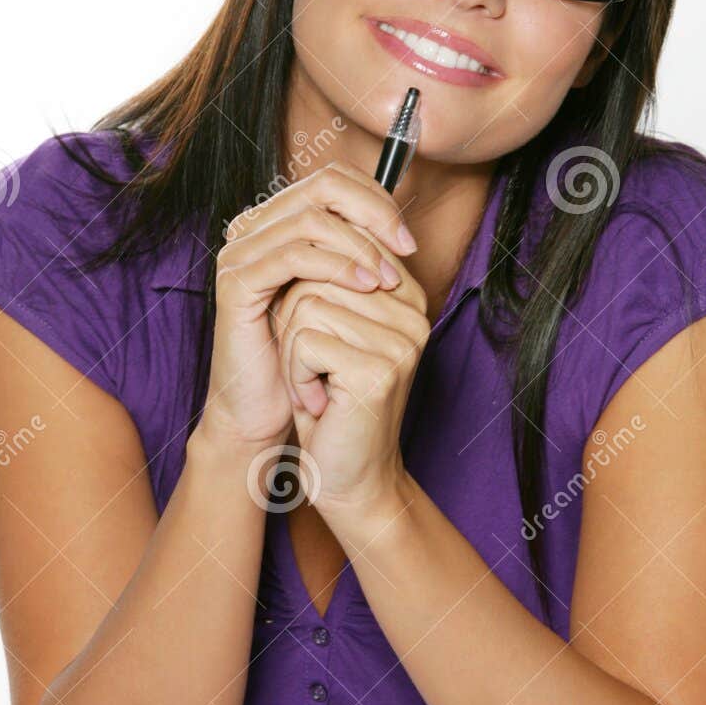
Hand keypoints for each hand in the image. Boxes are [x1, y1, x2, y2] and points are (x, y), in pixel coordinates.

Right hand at [192, 164, 416, 459]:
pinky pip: (294, 256)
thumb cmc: (305, 354)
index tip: (407, 241)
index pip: (333, 180)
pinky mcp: (237, 282)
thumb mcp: (338, 295)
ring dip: (361, 246)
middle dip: (374, 215)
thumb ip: (358, 254)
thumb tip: (399, 225)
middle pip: (323, 188)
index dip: (377, 201)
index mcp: (275, 222)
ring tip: (389, 279)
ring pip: (312, 220)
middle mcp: (251, 227)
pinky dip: (336, 266)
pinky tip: (365, 286)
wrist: (267, 407)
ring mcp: (239, 252)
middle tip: (405, 250)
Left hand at [270, 225, 428, 518]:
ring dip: (293, 351)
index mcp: (406, 294)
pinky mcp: (380, 370)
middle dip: (294, 323)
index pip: (337, 249)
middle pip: (316, 274)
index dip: (304, 292)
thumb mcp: (327, 327)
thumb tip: (292, 227)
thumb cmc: (331, 401)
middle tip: (314, 368)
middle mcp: (413, 311)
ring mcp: (401, 340)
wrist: (349, 476)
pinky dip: (297, 376)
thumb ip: (323, 278)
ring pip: (306, 305)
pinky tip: (320, 402)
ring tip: (318, 384)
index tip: (314, 338)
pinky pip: (305, 342)